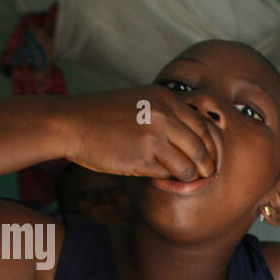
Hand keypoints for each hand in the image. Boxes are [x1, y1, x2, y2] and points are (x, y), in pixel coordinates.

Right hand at [62, 86, 217, 181]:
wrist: (69, 123)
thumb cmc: (103, 116)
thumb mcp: (140, 103)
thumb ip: (166, 116)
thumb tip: (194, 143)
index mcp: (164, 98)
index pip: (202, 126)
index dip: (210, 146)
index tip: (208, 158)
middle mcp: (163, 115)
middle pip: (200, 149)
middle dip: (206, 167)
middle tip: (205, 176)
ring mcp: (153, 137)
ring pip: (188, 167)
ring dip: (187, 178)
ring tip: (180, 179)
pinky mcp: (141, 158)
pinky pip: (166, 176)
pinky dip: (165, 180)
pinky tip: (156, 177)